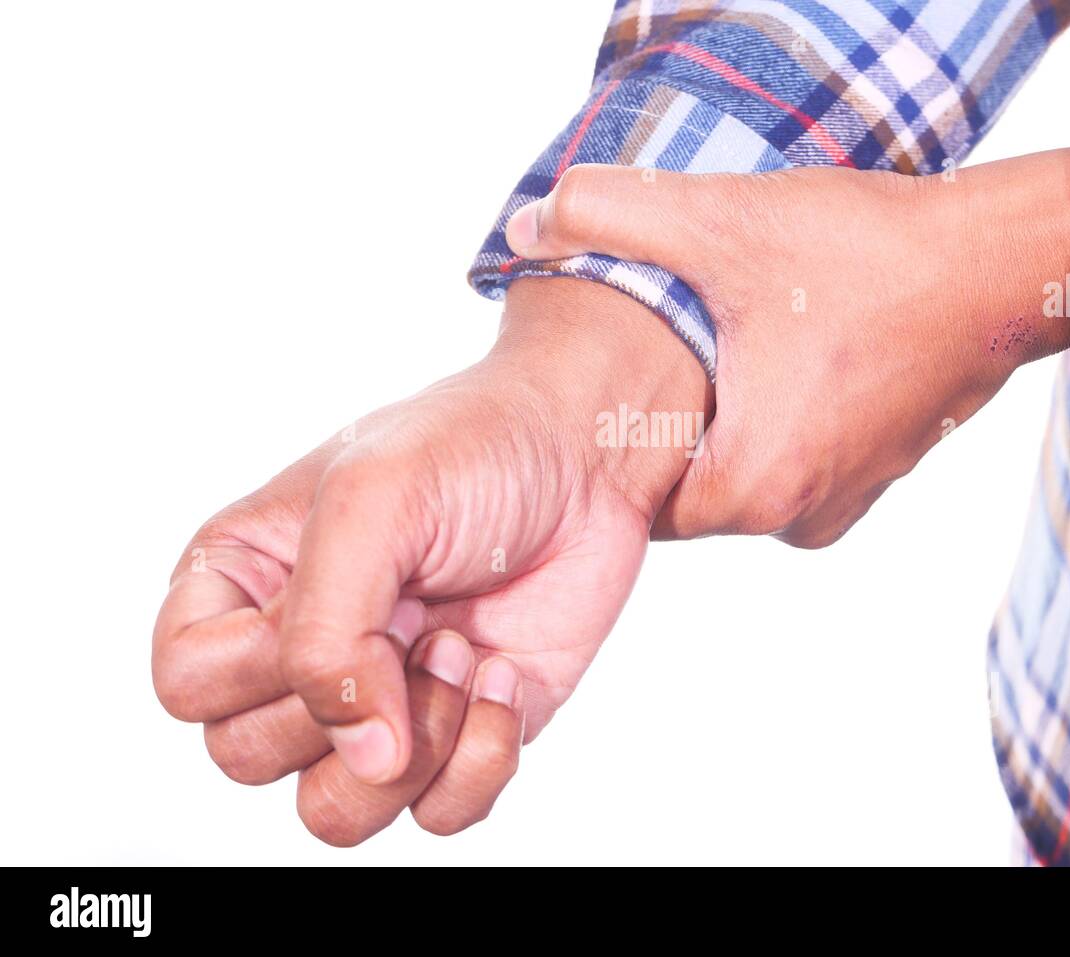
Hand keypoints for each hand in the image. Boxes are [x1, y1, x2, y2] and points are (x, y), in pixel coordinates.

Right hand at [152, 278, 708, 843]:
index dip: (261, 666)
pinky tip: (505, 676)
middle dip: (349, 700)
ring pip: (337, 812)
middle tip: (419, 616)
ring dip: (415, 749)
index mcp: (243, 584)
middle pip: (249, 758)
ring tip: (461, 653)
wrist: (585, 457)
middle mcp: (297, 653)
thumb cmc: (470, 452)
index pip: (187, 687)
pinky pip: (437, 815)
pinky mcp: (455, 734)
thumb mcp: (371, 502)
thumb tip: (364, 758)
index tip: (352, 597)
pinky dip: (480, 761)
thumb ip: (326, 630)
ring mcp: (376, 702)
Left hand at [505, 152, 1069, 546]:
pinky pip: (798, 468)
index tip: (623, 390)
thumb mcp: (722, 225)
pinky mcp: (879, 474)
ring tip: (730, 351)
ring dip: (730, 428)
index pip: (645, 506)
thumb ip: (610, 218)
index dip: (625, 446)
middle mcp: (800, 512)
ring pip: (746, 480)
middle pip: (694, 494)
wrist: (997, 266)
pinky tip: (783, 358)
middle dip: (676, 434)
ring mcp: (847, 498)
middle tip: (671, 356)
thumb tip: (523, 224)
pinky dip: (780, 425)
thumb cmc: (865, 256)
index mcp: (750, 481)